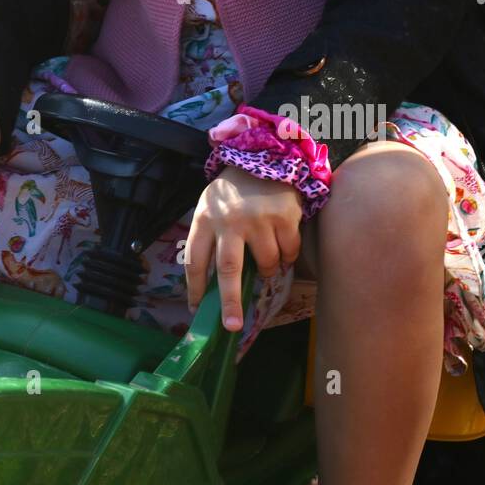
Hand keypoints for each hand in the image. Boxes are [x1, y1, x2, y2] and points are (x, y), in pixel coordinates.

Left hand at [185, 165, 303, 330]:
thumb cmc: (232, 194)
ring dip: (267, 271)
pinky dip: (287, 257)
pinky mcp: (284, 217)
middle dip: (230, 301)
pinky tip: (282, 248)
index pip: (195, 262)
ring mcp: (258, 219)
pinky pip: (289, 251)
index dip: (195, 289)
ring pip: (265, 263)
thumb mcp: (210, 211)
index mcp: (204, 220)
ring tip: (265, 264)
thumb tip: (210, 288)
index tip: (197, 311)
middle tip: (231, 326)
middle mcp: (229, 220)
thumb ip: (209, 242)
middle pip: (228, 269)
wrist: (265, 158)